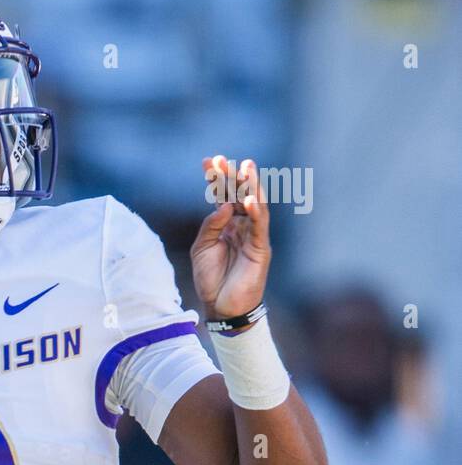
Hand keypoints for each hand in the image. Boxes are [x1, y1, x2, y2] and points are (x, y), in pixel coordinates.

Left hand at [191, 155, 270, 322]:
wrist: (221, 306)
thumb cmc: (211, 278)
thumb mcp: (202, 248)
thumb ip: (211, 225)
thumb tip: (223, 205)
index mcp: (226, 224)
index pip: (222, 195)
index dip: (216, 178)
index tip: (207, 160)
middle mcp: (241, 225)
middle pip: (238, 195)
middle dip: (231, 176)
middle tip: (223, 158)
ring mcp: (253, 236)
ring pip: (255, 205)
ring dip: (251, 187)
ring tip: (246, 168)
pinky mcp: (261, 249)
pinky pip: (260, 227)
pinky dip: (257, 212)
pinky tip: (251, 199)